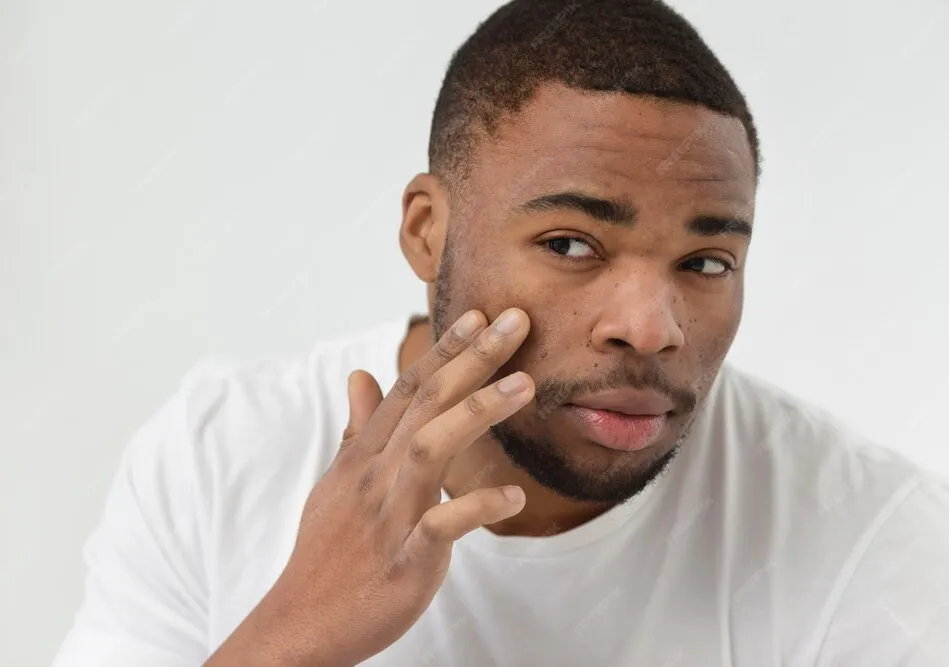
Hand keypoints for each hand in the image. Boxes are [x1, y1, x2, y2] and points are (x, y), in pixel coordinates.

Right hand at [205, 308, 533, 666]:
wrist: (302, 622)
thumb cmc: (328, 549)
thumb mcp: (338, 482)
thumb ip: (358, 428)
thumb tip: (359, 376)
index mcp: (363, 456)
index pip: (407, 389)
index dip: (444, 350)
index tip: (481, 315)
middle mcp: (375, 476)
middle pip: (425, 403)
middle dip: (472, 358)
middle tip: (516, 321)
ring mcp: (388, 516)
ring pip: (430, 450)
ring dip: (477, 413)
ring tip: (525, 387)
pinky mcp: (403, 560)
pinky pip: (441, 527)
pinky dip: (476, 509)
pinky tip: (514, 497)